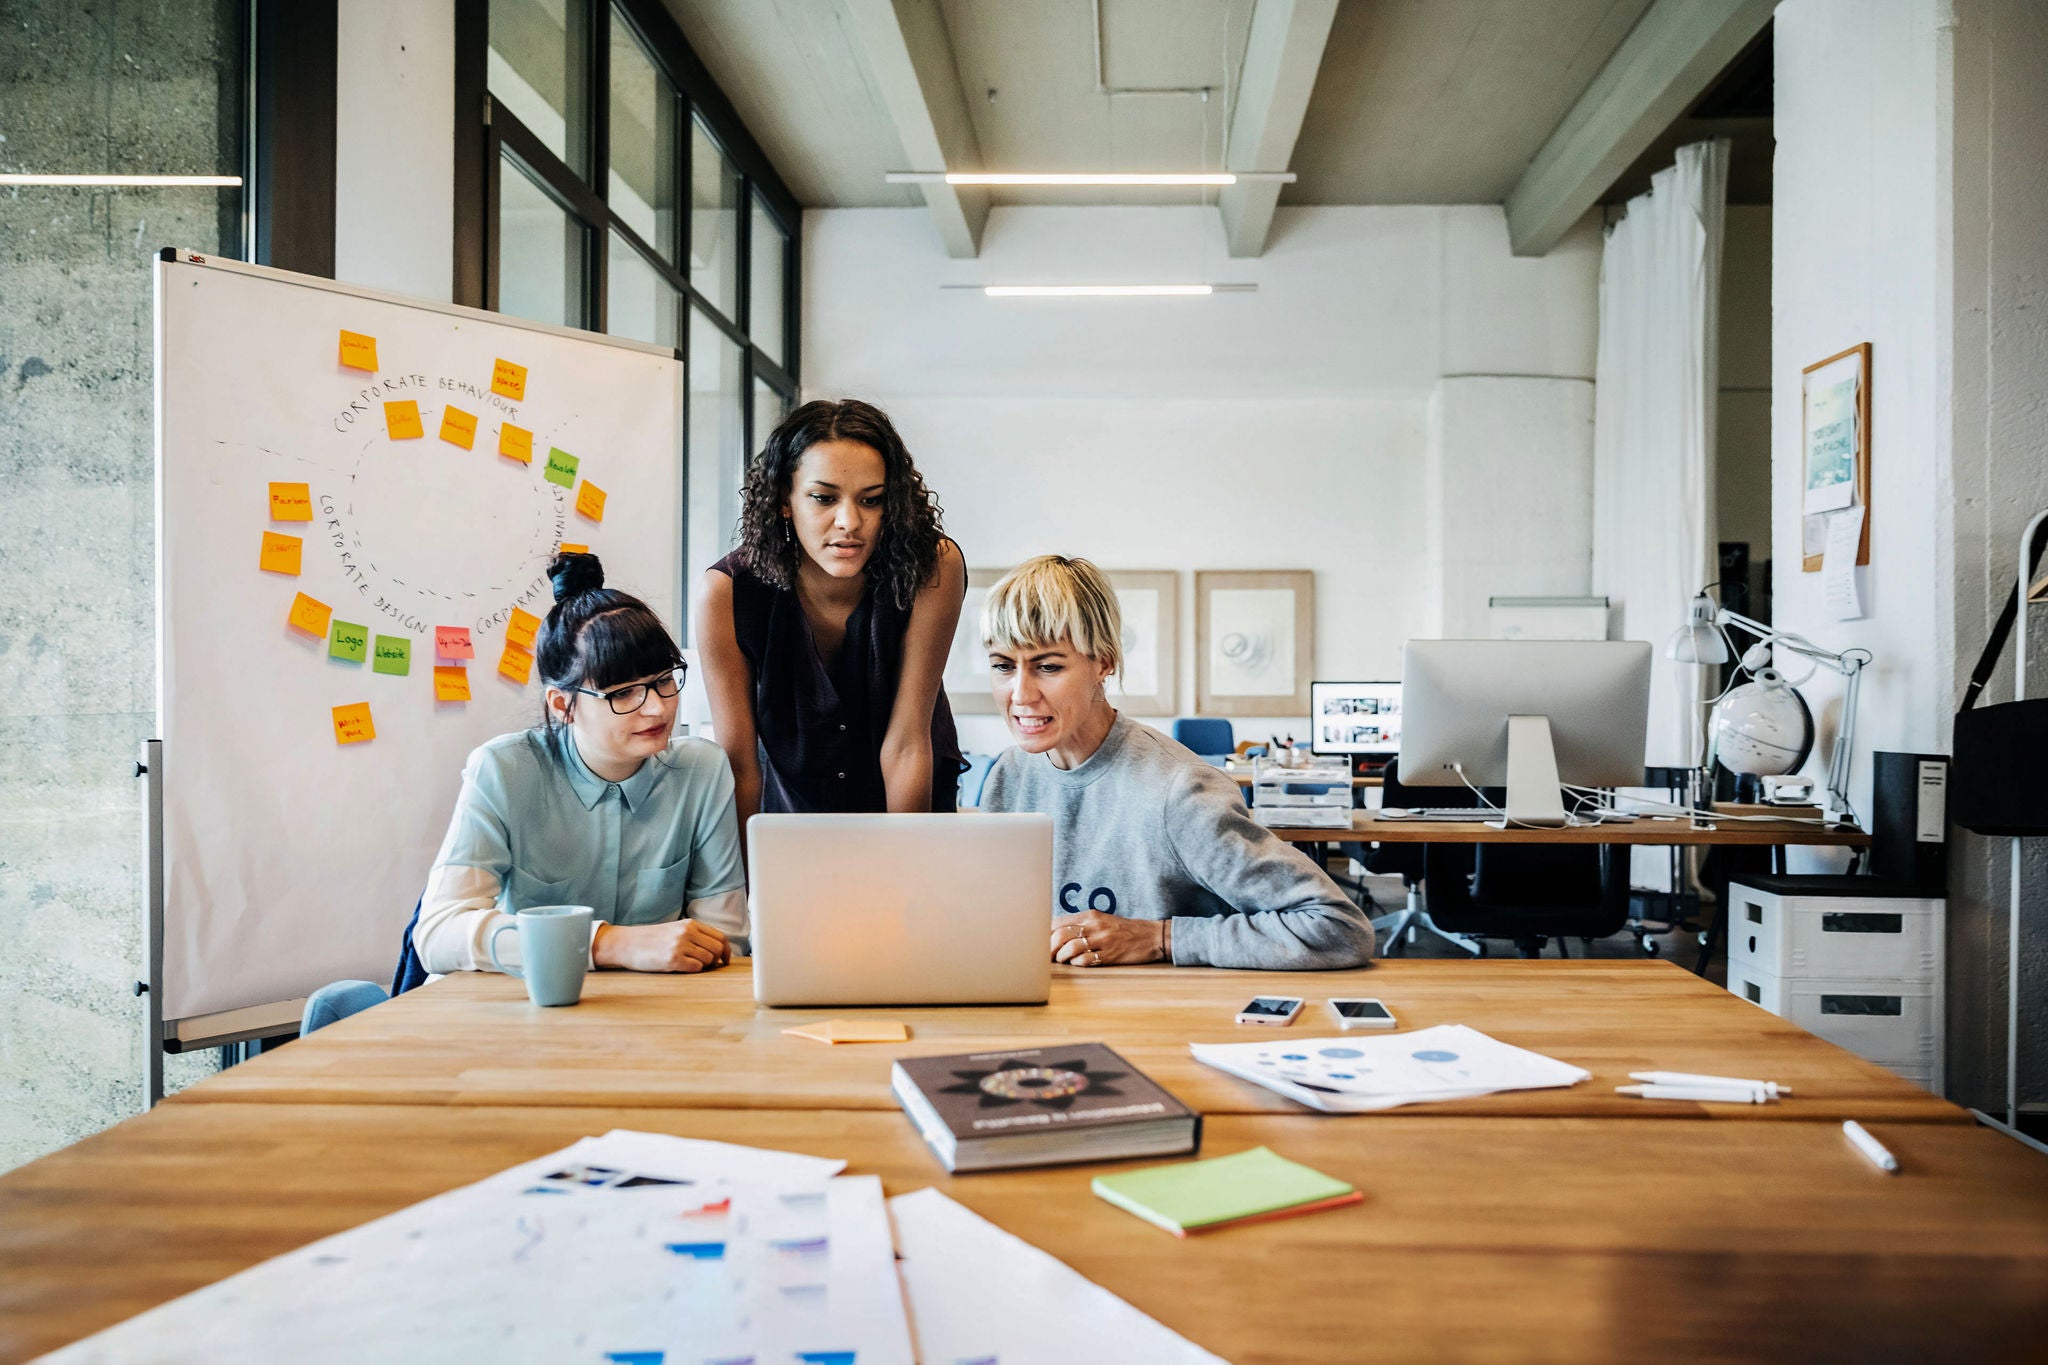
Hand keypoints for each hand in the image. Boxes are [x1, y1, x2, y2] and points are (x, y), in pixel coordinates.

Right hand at [592, 918, 730, 972]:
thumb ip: (695, 935)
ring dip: (702, 965)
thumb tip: (718, 949)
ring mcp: (680, 945)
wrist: (627, 943)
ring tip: (687, 963)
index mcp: (690, 924)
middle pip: (717, 949)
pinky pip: (696, 968)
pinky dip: (692, 970)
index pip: (720, 937)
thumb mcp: (675, 929)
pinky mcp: (673, 959)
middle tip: (707, 965)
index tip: (725, 959)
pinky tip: (681, 967)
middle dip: (716, 960)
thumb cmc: (651, 939)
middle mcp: (687, 932)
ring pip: (708, 960)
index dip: (726, 950)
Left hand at [1050, 911, 1168, 966]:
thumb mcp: (1101, 920)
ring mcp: (1102, 940)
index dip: (1044, 934)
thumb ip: (1080, 924)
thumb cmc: (1122, 930)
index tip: (1039, 943)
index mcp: (1089, 915)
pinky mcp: (1109, 954)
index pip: (1057, 922)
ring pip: (1070, 948)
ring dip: (1061, 957)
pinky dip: (1077, 963)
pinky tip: (1077, 964)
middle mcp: (1094, 925)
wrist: (1150, 936)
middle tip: (1045, 958)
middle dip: (1048, 949)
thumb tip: (1054, 934)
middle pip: (1060, 936)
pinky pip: (1085, 960)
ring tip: (1062, 960)